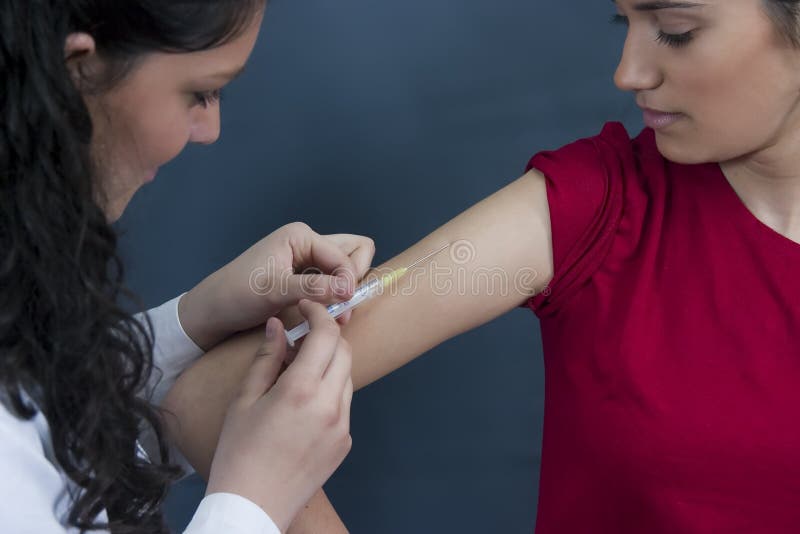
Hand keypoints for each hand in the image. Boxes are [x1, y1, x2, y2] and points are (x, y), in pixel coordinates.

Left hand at [179, 222, 374, 348]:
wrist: (212, 311)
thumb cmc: (236, 295)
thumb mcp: (275, 290)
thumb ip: (314, 288)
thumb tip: (349, 290)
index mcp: (300, 236)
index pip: (345, 255)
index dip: (349, 280)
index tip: (345, 307)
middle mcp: (307, 243)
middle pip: (353, 251)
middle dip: (354, 278)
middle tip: (344, 306)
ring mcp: (306, 259)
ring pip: (344, 267)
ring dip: (346, 289)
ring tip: (337, 314)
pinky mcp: (304, 276)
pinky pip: (333, 280)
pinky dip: (336, 295)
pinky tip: (327, 313)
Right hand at [206, 300, 353, 531]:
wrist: (252, 507)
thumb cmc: (239, 453)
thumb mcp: (244, 400)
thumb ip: (267, 358)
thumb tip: (277, 326)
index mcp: (301, 390)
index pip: (326, 335)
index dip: (318, 314)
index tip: (305, 308)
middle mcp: (330, 405)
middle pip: (344, 352)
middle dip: (326, 337)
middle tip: (298, 339)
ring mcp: (343, 426)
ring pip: (346, 377)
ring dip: (328, 365)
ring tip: (296, 373)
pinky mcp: (345, 443)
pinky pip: (344, 404)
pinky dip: (329, 391)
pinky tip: (303, 404)